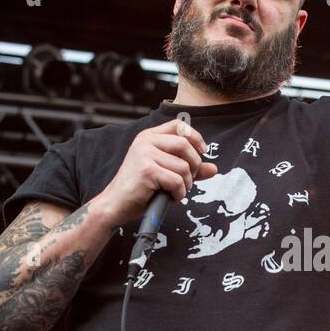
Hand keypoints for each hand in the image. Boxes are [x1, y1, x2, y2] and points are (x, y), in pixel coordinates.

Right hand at [95, 118, 218, 227]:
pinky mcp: (146, 170)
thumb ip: (189, 168)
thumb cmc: (140, 189)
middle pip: (185, 144)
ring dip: (186, 184)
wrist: (116, 205)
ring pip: (183, 166)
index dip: (195, 137)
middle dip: (194, 165)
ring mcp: (145, 154)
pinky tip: (170, 197)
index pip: (179, 125)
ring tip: (176, 192)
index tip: (201, 153)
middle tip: (189, 180)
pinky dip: (179, 193)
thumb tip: (213, 168)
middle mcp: (145, 141)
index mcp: (149, 137)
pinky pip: (177, 181)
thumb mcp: (166, 174)